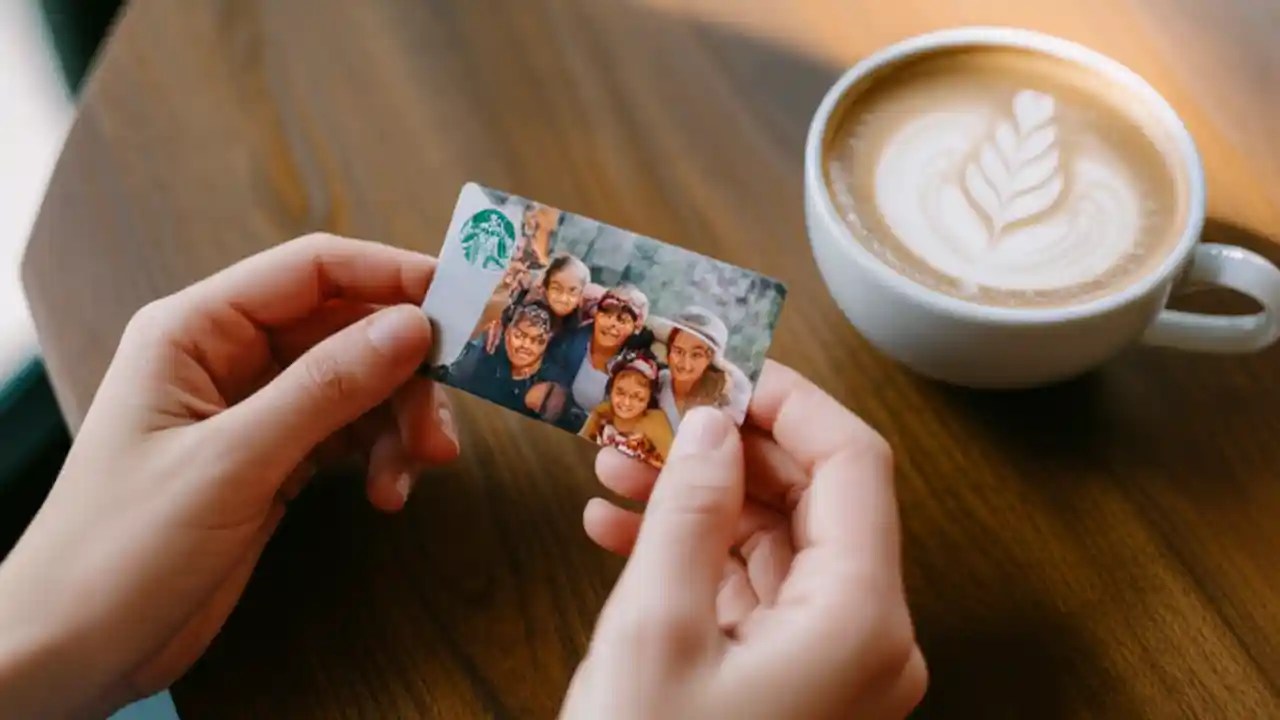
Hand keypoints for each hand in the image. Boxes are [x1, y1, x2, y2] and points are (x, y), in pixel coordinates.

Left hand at [0, 234, 458, 717]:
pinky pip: (349, 435)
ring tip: (414, 474)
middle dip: (403, 374)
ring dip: (398, 424)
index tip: (461, 301)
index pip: (310, 271)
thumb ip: (325, 389)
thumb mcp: (232, 463)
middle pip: (346, 330)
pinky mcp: (273, 459)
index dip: (388, 275)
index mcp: (195, 330)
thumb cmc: (123, 548)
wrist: (76, 650)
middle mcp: (228, 358)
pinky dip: (380, 458)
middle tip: (441, 427)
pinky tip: (388, 495)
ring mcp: (254, 410)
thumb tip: (412, 326)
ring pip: (358, 385)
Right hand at [562, 362, 925, 718]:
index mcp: (861, 619)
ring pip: (778, 540)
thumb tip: (710, 427)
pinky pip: (756, 590)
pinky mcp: (797, 682)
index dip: (787, 400)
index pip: (853, 460)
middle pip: (815, 497)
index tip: (719, 367)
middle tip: (653, 412)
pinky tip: (623, 531)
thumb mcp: (656, 631)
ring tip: (617, 468)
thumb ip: (689, 514)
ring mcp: (836, 664)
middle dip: (726, 448)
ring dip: (699, 499)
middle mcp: (870, 639)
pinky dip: (696, 556)